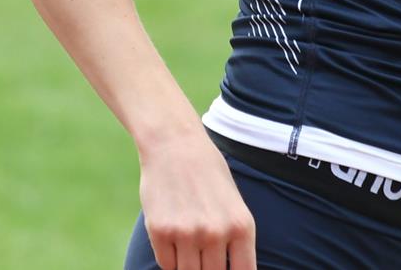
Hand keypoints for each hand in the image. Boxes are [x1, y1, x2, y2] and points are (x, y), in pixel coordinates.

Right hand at [138, 134, 256, 269]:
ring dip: (186, 264)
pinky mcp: (159, 230)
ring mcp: (186, 232)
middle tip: (201, 253)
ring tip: (186, 244)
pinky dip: (169, 258)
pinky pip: (166, 263)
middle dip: (206, 268)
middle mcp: (216, 233)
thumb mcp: (234, 206)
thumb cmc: (207, 174)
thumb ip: (234, 240)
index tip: (222, 268)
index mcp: (241, 227)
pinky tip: (170, 238)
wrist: (174, 143)